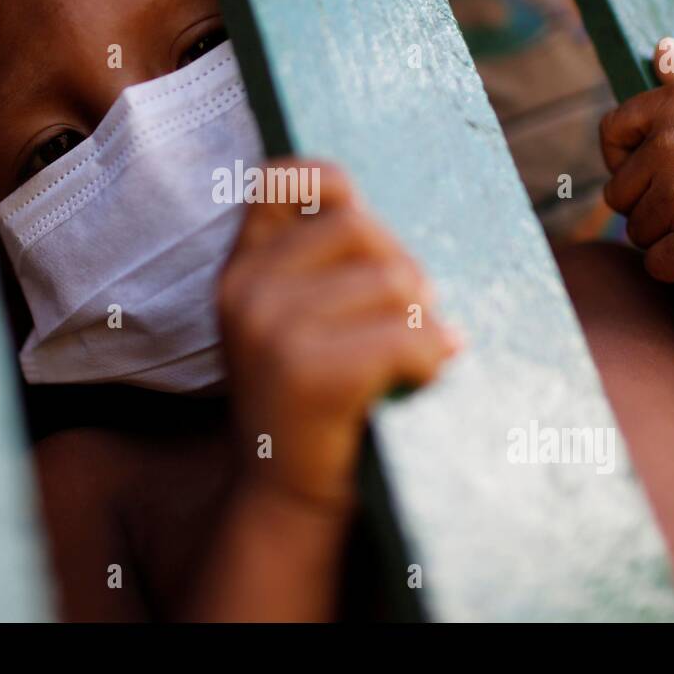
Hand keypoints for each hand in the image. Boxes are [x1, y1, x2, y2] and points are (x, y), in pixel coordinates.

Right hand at [216, 159, 459, 509]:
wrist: (286, 495)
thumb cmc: (314, 399)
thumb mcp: (292, 320)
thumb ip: (318, 264)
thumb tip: (379, 211)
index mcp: (241, 269)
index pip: (283, 178)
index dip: (338, 189)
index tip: (365, 240)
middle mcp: (246, 289)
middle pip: (363, 228)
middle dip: (405, 272)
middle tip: (408, 320)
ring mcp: (271, 330)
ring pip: (396, 282)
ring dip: (423, 322)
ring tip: (412, 356)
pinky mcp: (308, 372)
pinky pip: (407, 337)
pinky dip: (432, 359)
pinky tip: (421, 378)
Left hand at [599, 38, 673, 281]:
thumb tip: (659, 48)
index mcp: (671, 105)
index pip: (609, 133)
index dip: (622, 158)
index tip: (652, 169)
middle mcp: (669, 145)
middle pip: (618, 195)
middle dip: (648, 205)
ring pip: (636, 232)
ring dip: (666, 236)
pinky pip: (658, 265)